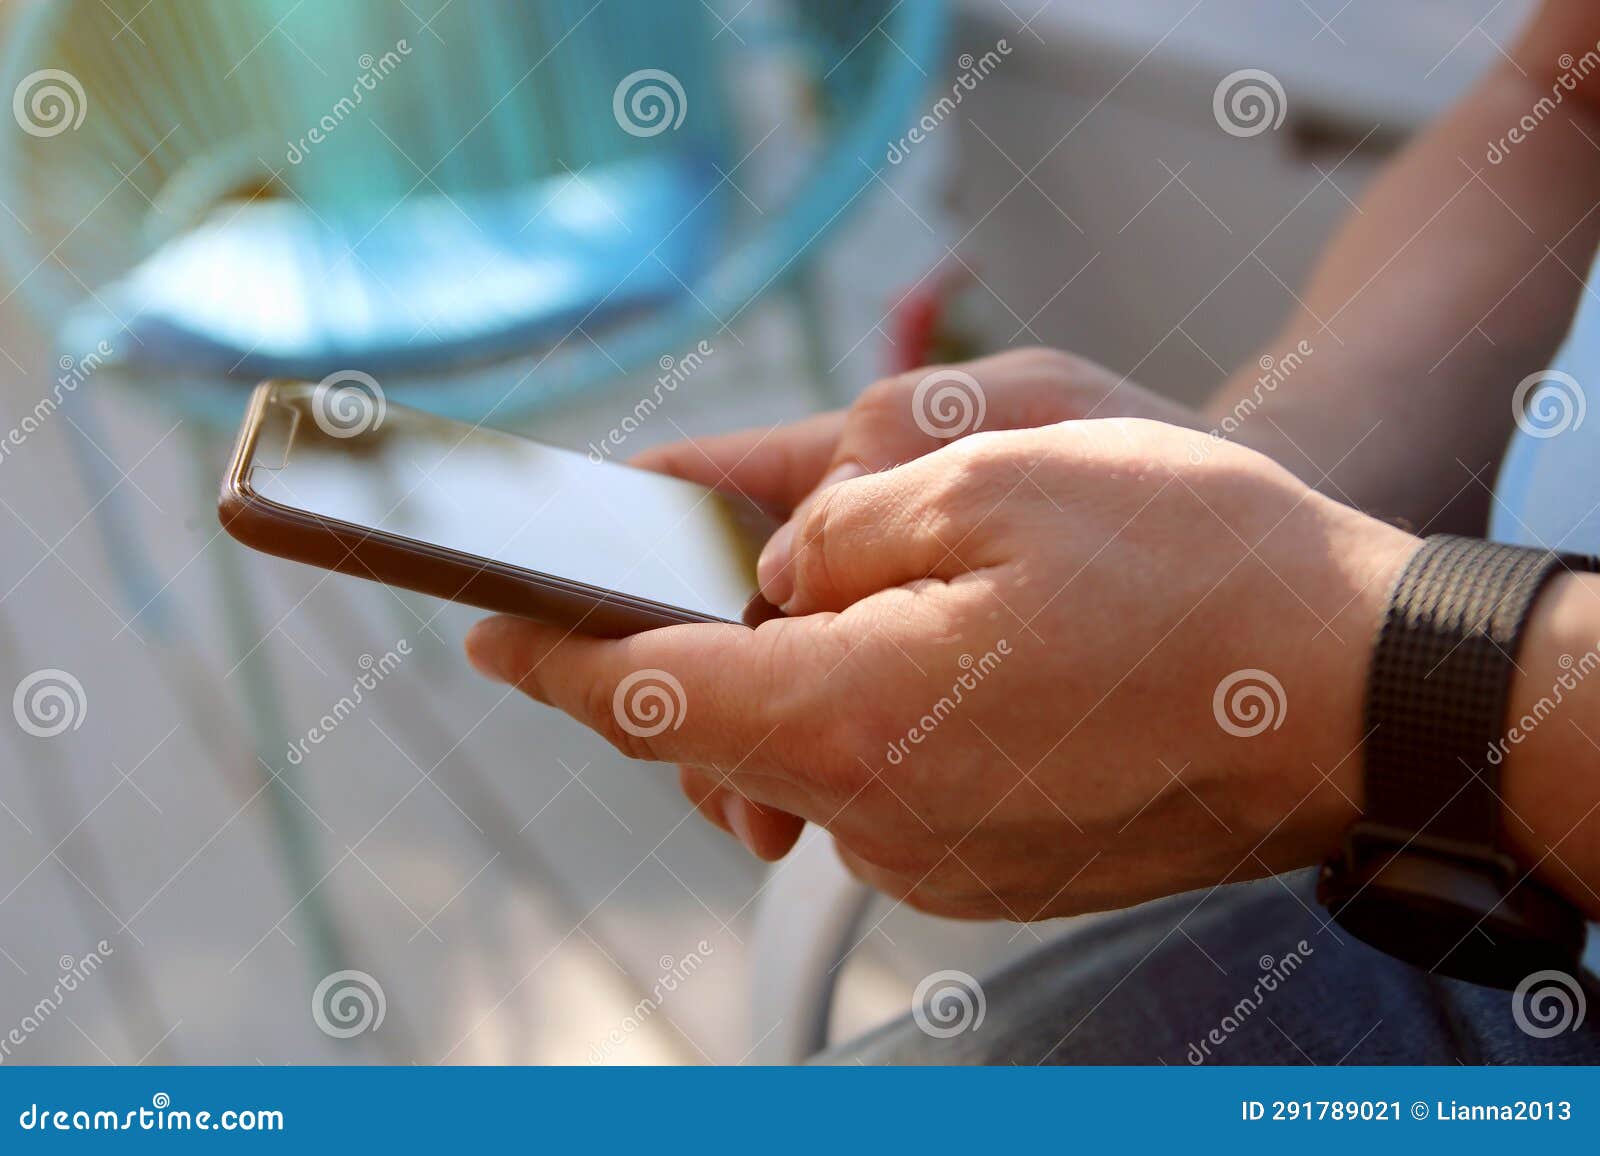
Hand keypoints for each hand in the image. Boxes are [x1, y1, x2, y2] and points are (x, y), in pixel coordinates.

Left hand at [466, 417, 1418, 918]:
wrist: (1356, 689)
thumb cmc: (1198, 568)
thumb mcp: (991, 479)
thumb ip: (836, 532)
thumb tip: (773, 575)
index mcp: (858, 721)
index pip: (646, 695)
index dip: (550, 654)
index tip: (485, 629)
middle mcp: (886, 820)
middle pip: (716, 736)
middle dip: (691, 647)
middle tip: (701, 563)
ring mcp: (941, 862)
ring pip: (802, 759)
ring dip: (794, 677)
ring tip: (852, 590)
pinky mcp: (992, 870)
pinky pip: (880, 787)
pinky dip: (867, 716)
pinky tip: (935, 650)